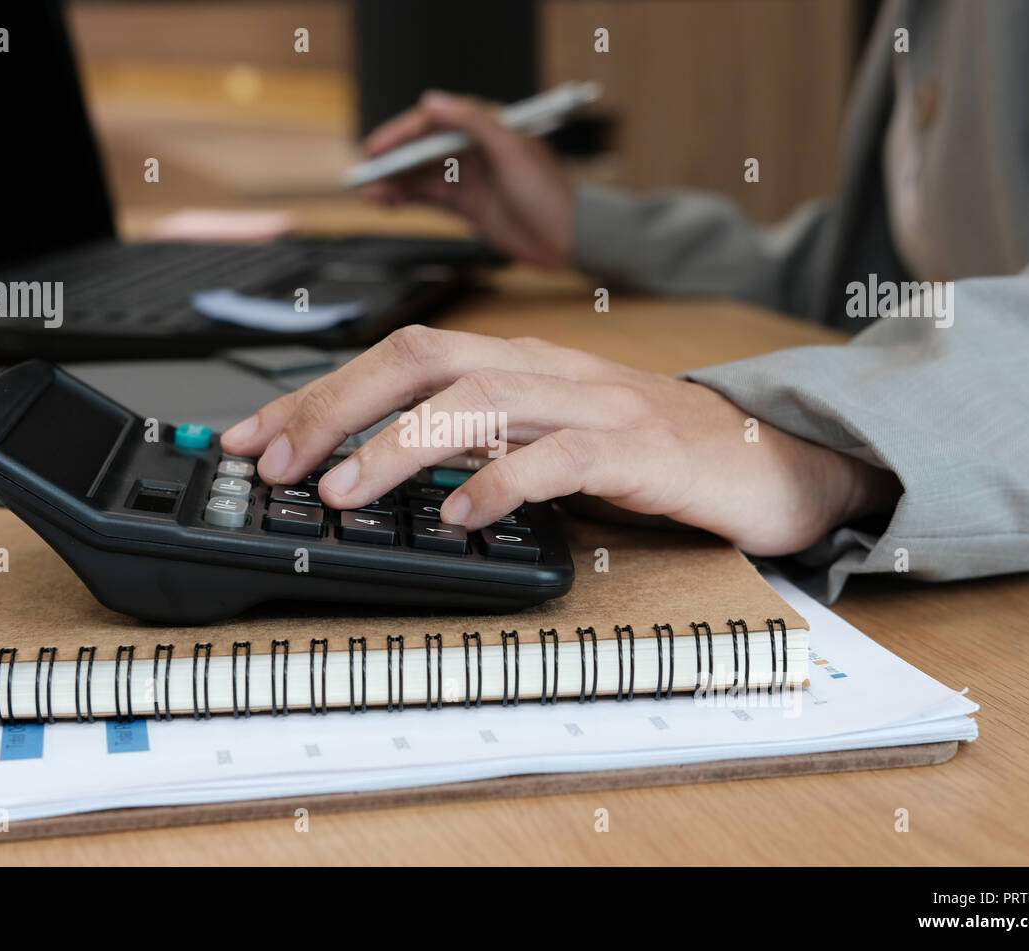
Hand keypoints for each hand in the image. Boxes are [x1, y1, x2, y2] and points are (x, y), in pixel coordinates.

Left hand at [221, 327, 900, 554]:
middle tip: (279, 459)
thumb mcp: (548, 442)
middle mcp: (551, 371)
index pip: (405, 356)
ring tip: (345, 488)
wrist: (772, 460)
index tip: (257, 436)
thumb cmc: (653, 455)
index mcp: (522, 367)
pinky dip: (503, 482)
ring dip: (400, 441)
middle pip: (427, 356)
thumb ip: (478, 446)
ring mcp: (598, 404)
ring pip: (483, 397)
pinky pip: (562, 457)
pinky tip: (460, 515)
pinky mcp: (643, 450)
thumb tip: (383, 474)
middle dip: (338, 403)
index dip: (323, 390)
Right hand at [361, 91, 574, 268]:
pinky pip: (430, 198)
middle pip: (423, 149)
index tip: (379, 147)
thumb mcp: (511, 149)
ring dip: (396, 183)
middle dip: (392, 160)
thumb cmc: (548, 191)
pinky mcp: (468, 205)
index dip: (403, 134)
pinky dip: (408, 200)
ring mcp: (470, 178)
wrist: (568, 238)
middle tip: (365, 172)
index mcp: (486, 127)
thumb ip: (472, 121)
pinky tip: (389, 204)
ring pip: (422, 176)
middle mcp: (474, 149)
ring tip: (372, 194)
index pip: (434, 122)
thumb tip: (432, 101)